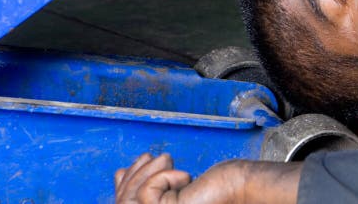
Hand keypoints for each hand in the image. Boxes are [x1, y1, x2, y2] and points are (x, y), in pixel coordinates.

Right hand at [115, 153, 301, 203]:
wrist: (237, 187)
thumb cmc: (210, 187)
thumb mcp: (168, 183)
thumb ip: (145, 182)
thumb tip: (120, 172)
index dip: (121, 186)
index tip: (128, 168)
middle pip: (120, 203)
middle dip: (132, 176)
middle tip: (152, 158)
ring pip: (128, 198)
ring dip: (146, 172)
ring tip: (167, 160)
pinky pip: (147, 192)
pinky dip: (163, 175)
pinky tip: (184, 177)